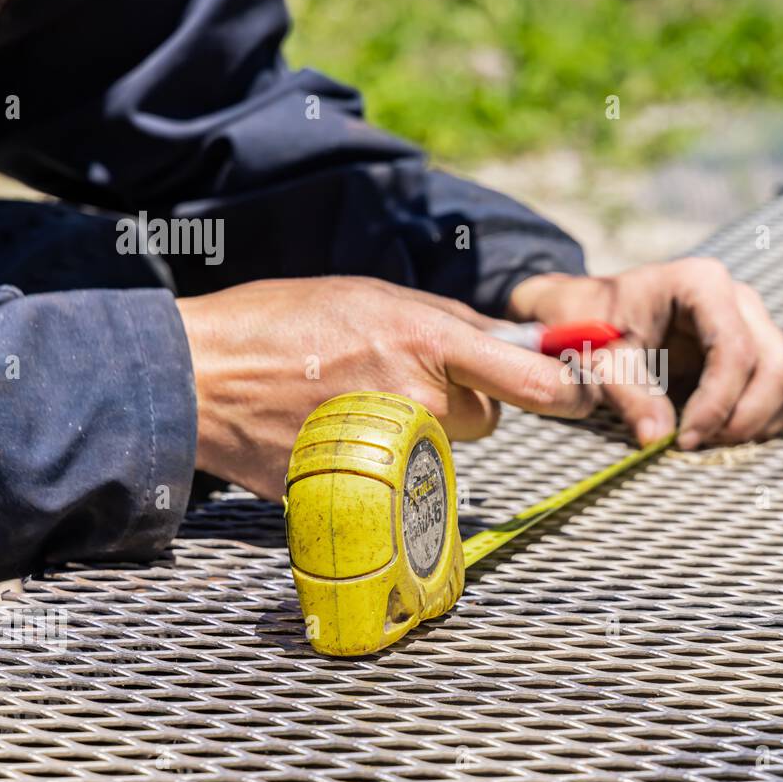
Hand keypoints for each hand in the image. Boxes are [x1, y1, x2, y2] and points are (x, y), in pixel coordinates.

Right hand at [176, 276, 595, 498]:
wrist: (200, 378)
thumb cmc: (282, 323)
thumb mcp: (370, 293)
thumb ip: (445, 320)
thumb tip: (503, 342)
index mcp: (425, 340)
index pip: (529, 380)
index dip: (568, 391)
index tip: (582, 395)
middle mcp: (417, 398)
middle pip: (487, 419)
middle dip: (465, 403)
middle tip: (405, 381)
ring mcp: (389, 449)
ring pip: (448, 451)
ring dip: (427, 433)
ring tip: (363, 405)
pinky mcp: (364, 488)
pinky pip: (405, 478)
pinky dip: (388, 463)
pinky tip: (343, 437)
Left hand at [506, 258, 782, 448]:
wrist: (586, 315)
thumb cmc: (588, 324)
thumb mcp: (596, 355)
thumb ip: (627, 393)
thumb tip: (659, 440)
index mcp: (702, 284)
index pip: (735, 350)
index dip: (717, 404)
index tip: (685, 440)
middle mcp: (740, 301)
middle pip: (776, 368)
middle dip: (742, 419)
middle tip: (696, 446)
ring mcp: (757, 326)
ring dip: (762, 423)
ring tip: (710, 440)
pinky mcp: (762, 353)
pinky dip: (774, 419)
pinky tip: (730, 433)